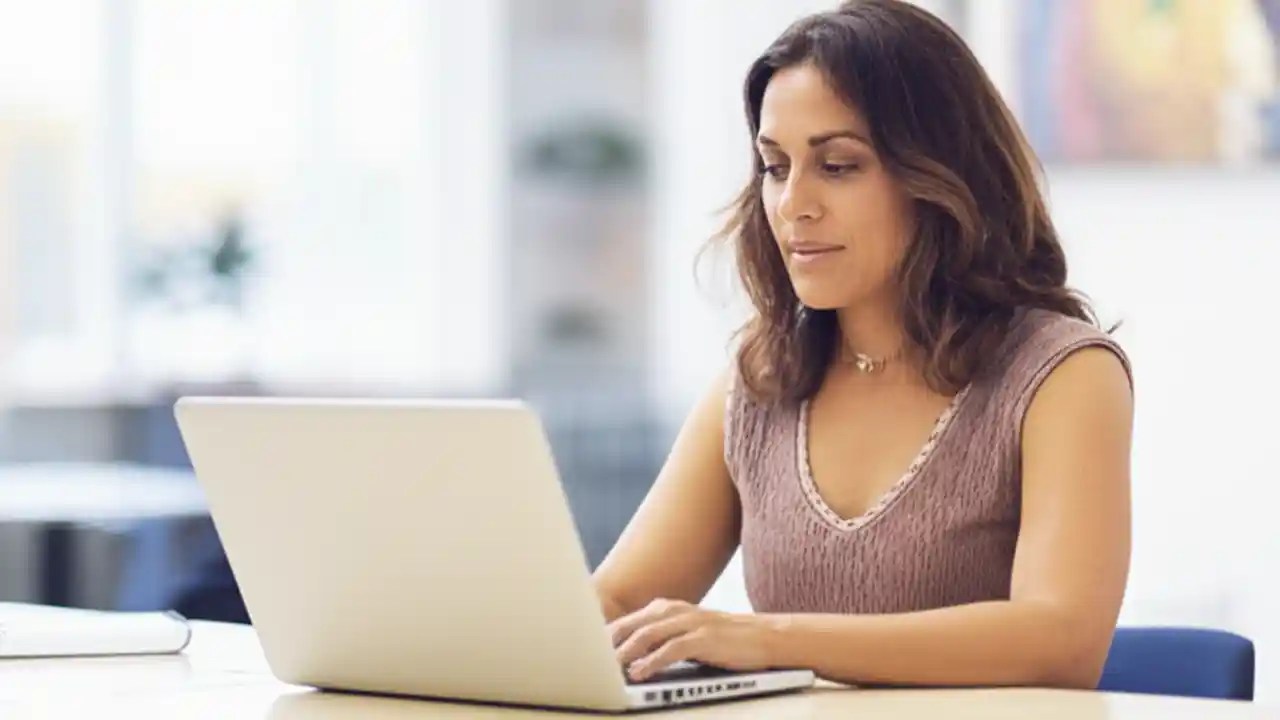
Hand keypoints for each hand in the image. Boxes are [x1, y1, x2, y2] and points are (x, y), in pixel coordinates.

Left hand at [608, 598, 777, 682]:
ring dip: (626, 652)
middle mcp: (676, 610)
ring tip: (611, 668)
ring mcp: (691, 622)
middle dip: (610, 643)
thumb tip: (631, 656)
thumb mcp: (688, 633)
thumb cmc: (724, 639)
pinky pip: (672, 649)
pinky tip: (641, 672)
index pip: (630, 620)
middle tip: (591, 661)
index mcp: (669, 608)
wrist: (765, 635)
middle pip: (633, 624)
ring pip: (648, 634)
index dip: (607, 636)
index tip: (588, 652)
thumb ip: (662, 639)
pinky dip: (653, 661)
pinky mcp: (705, 637)